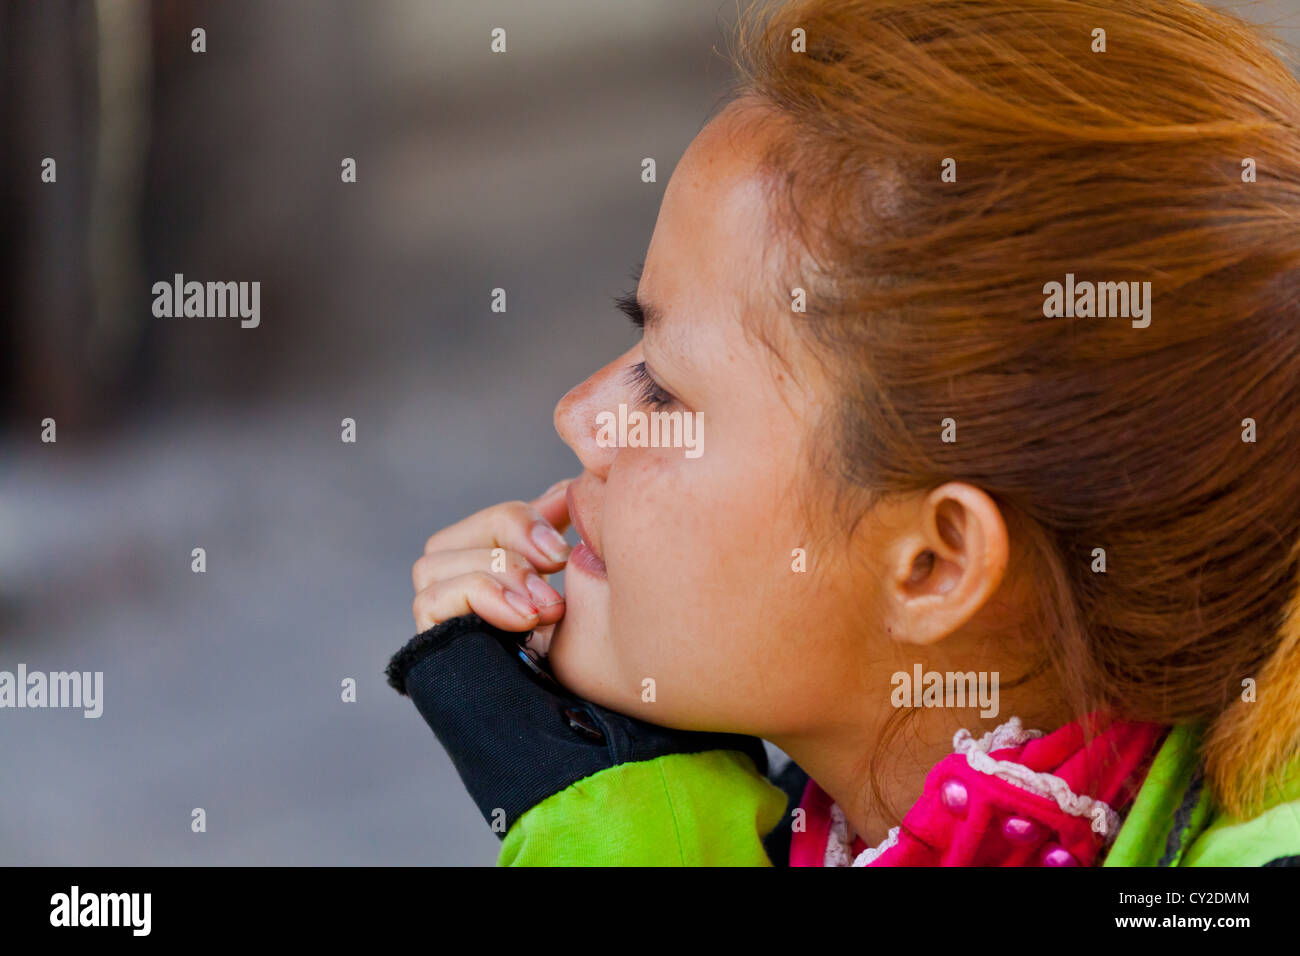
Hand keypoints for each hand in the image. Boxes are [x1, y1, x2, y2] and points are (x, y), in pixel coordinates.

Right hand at [411, 480, 572, 655]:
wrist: (568, 718)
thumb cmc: (574, 652)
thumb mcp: (574, 582)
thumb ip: (564, 534)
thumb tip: (570, 487)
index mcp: (494, 563)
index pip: (497, 519)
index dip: (528, 520)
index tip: (568, 542)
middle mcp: (456, 581)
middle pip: (461, 532)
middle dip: (512, 540)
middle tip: (559, 563)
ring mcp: (437, 610)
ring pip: (437, 561)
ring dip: (498, 573)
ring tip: (545, 606)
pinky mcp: (427, 639)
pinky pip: (431, 599)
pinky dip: (477, 596)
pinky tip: (521, 617)